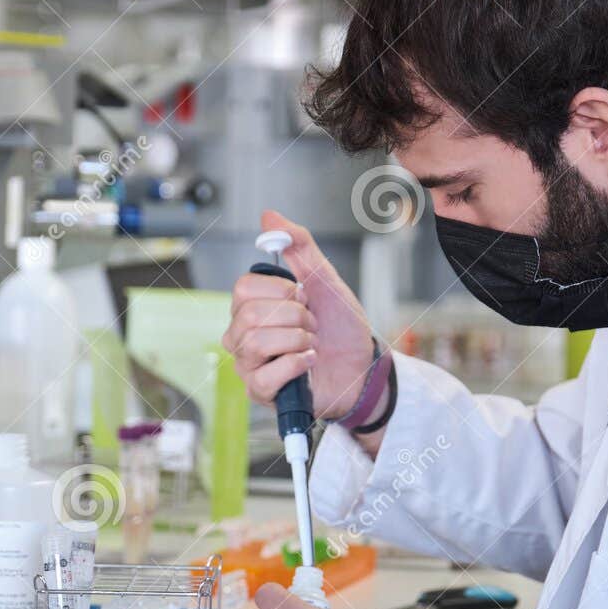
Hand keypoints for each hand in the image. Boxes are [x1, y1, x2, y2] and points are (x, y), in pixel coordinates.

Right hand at [221, 210, 375, 420]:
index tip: (304, 296)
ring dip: (296, 339)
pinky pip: (263, 376)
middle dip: (294, 316)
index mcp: (253, 306)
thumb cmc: (340, 325)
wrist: (364, 364)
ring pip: (255, 343)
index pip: (243, 288)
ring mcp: (249, 364)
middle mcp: (243, 334)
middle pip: (249, 315)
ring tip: (312, 342)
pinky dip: (295, 364)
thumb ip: (298, 245)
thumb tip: (269, 217)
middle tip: (312, 323)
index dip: (280, 290)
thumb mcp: (324, 277)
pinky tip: (310, 361)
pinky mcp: (261, 391)